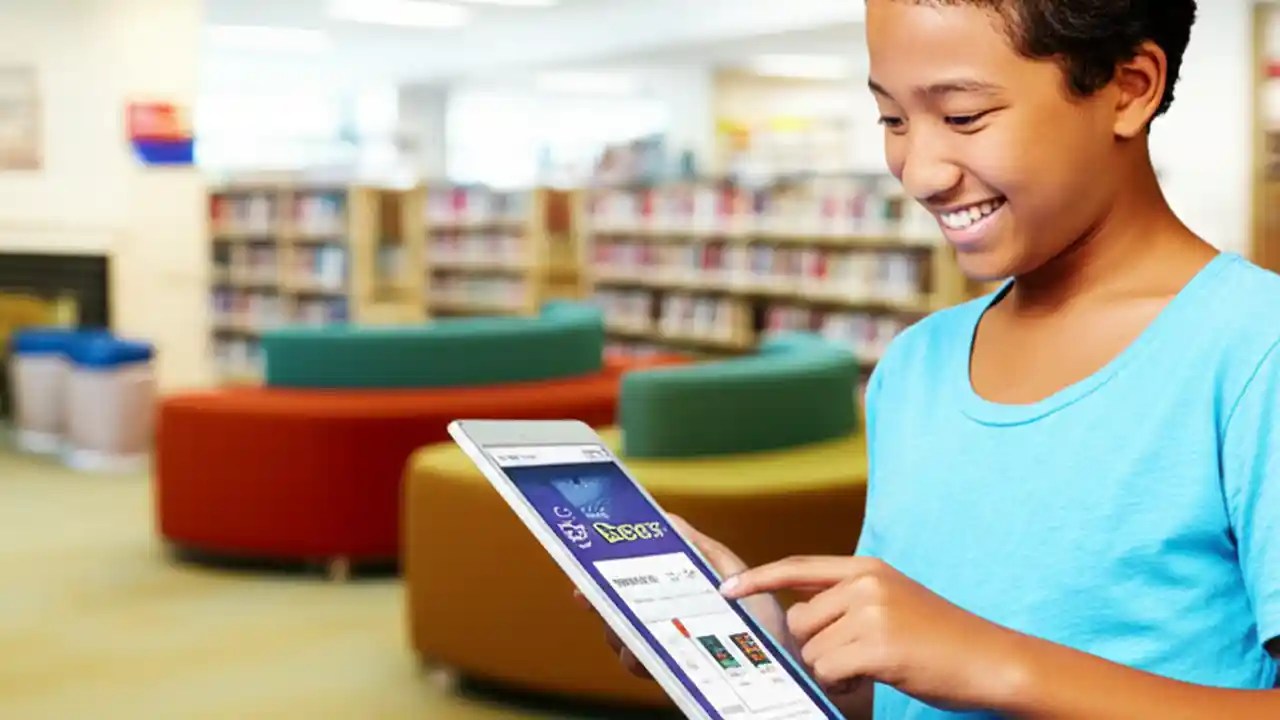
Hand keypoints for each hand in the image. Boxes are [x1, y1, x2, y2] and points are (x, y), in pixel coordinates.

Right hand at [574, 515, 790, 678]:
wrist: (795, 656)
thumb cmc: (765, 617)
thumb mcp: (733, 572)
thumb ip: (700, 547)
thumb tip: (667, 517)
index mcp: (673, 603)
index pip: (628, 594)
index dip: (600, 587)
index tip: (581, 580)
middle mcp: (665, 632)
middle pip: (617, 621)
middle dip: (601, 608)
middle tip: (590, 595)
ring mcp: (671, 657)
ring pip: (625, 646)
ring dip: (617, 634)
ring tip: (618, 622)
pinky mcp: (681, 679)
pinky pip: (648, 669)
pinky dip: (638, 659)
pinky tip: (638, 649)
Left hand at [722, 556, 1023, 710]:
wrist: (990, 659)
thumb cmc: (941, 639)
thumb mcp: (894, 601)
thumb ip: (849, 600)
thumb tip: (800, 619)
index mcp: (868, 568)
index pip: (799, 567)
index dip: (760, 579)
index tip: (728, 590)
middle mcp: (865, 583)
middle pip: (799, 620)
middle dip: (817, 646)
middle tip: (856, 657)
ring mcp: (870, 612)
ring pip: (812, 650)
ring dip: (834, 669)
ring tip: (874, 666)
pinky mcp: (875, 644)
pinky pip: (828, 670)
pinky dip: (845, 683)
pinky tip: (874, 677)